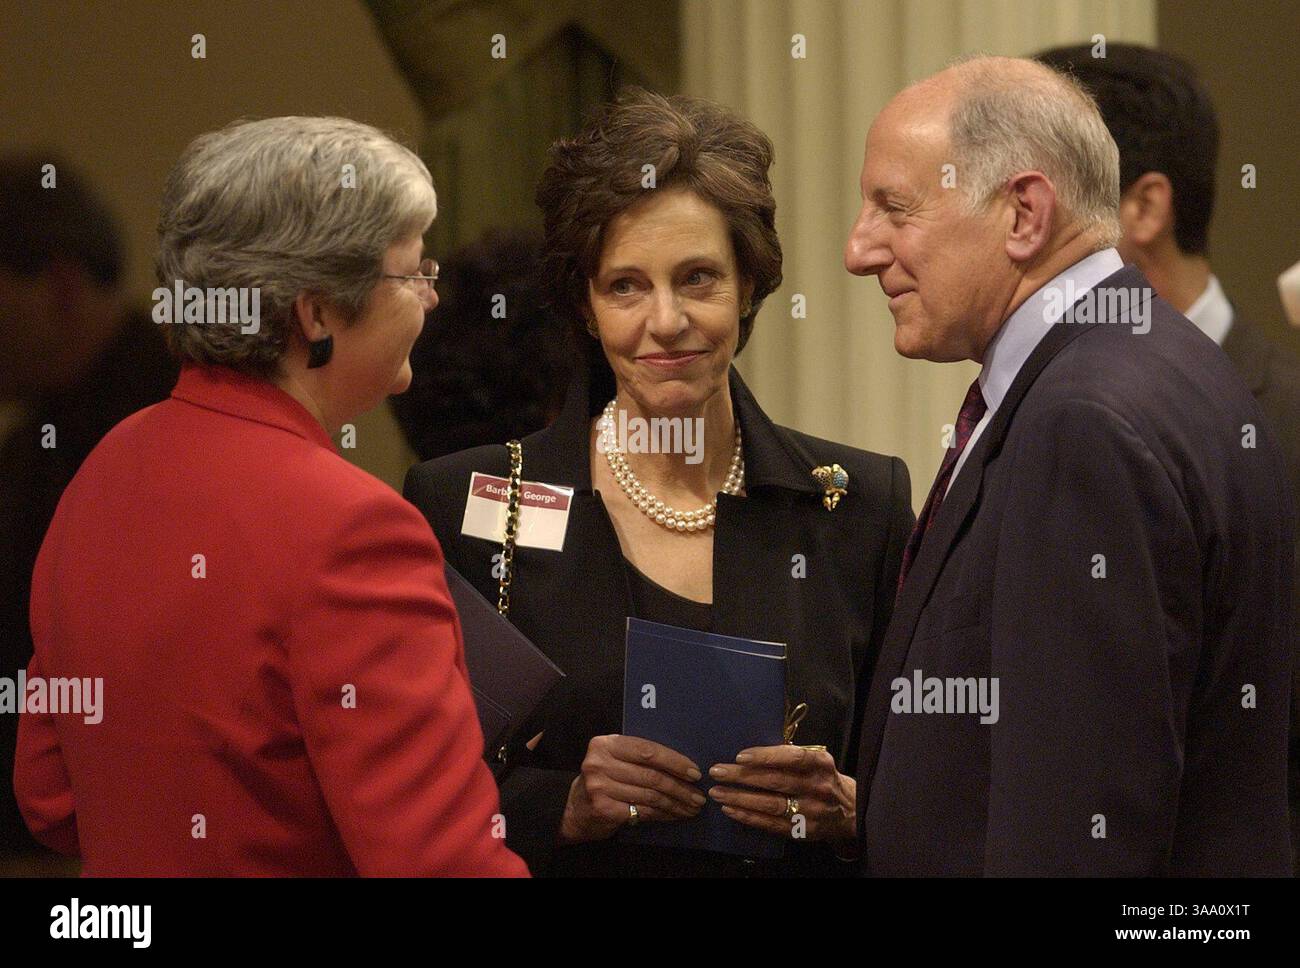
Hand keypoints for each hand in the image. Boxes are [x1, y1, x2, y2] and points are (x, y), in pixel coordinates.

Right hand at [559, 735, 705, 843]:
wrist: (575, 808)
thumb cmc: (604, 779)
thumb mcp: (615, 759)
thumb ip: (639, 756)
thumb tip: (683, 764)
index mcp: (606, 744)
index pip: (647, 751)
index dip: (675, 762)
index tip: (695, 773)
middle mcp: (600, 763)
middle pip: (651, 776)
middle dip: (680, 787)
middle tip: (698, 796)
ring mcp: (600, 787)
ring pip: (650, 796)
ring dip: (675, 803)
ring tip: (692, 807)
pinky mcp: (604, 809)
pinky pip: (642, 811)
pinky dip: (662, 814)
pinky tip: (674, 815)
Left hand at [708, 745, 856, 844]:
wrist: (851, 811)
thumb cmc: (823, 778)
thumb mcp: (816, 761)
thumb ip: (792, 756)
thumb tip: (752, 752)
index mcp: (821, 764)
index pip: (793, 758)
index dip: (766, 756)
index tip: (740, 756)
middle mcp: (817, 787)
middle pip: (776, 782)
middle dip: (743, 777)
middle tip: (717, 771)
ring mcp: (810, 812)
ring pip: (770, 805)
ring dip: (740, 799)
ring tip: (717, 792)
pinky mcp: (803, 831)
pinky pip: (771, 824)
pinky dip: (749, 817)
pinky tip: (730, 810)